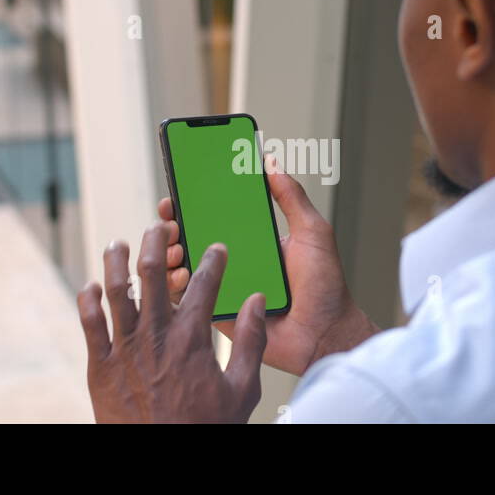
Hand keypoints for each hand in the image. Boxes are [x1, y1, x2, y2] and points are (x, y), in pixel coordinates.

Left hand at [76, 224, 266, 422]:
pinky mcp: (100, 366)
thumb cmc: (205, 429)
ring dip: (116, 260)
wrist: (163, 460)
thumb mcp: (243, 389)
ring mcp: (125, 349)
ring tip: (118, 243)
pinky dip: (88, 300)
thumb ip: (251, 342)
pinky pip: (89, 323)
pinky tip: (92, 286)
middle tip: (160, 227)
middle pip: (154, 273)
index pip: (205, 285)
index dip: (213, 260)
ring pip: (116, 290)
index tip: (216, 249)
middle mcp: (156, 336)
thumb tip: (256, 303)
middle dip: (156, 242)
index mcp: (192, 339)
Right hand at [159, 159, 378, 375]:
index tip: (178, 191)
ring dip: (171, 253)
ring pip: (184, 266)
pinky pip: (188, 299)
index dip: (193, 202)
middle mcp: (235, 261)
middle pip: (192, 237)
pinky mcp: (217, 313)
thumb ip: (291, 196)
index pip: (215, 214)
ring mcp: (224, 286)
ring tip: (176, 248)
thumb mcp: (312, 232)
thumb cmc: (324, 286)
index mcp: (253, 240)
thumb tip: (271, 161)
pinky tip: (181, 275)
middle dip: (173, 225)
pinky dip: (177, 285)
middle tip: (170, 219)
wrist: (325, 333)